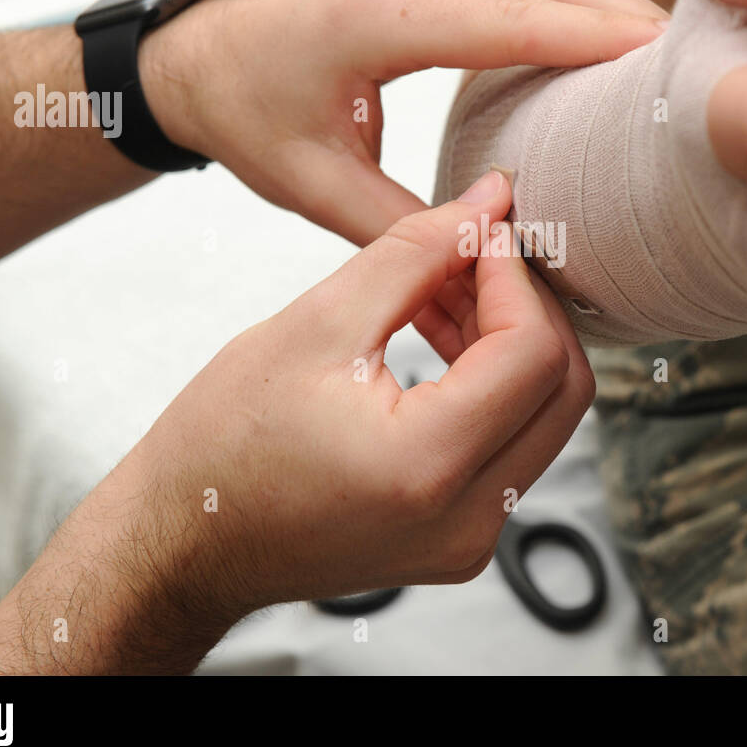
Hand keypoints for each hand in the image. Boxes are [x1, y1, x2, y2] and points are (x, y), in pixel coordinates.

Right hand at [128, 169, 594, 614]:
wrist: (183, 544)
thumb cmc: (223, 443)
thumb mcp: (316, 323)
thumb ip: (414, 253)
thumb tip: (487, 203)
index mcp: (427, 467)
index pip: (534, 353)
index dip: (514, 276)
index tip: (477, 231)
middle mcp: (467, 520)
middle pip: (563, 388)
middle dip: (526, 305)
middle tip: (471, 252)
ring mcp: (469, 539)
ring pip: (543, 414)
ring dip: (509, 338)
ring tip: (444, 285)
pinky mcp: (460, 537)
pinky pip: (510, 444)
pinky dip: (490, 382)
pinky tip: (442, 332)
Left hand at [139, 0, 691, 247]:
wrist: (205, 59)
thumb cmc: (252, 115)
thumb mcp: (314, 188)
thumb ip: (406, 223)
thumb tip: (493, 249)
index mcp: (374, 18)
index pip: (504, 21)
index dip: (589, 39)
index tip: (664, 62)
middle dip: (631, 18)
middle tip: (710, 64)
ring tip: (714, 15)